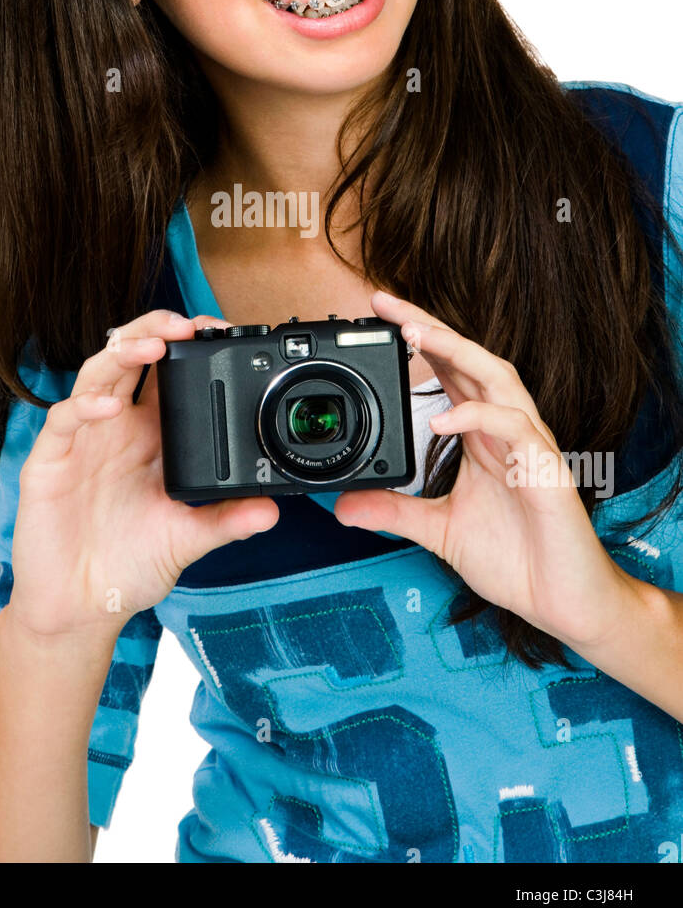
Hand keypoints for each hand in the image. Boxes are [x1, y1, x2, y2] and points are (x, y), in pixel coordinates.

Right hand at [9, 309, 279, 641]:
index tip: (218, 331)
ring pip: (97, 375)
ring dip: (124, 353)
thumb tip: (271, 511)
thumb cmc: (129, 565)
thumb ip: (225, 522)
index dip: (187, 345)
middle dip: (156, 330)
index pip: (166, 373)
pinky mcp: (51, 460)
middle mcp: (117, 428)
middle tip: (186, 323)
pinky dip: (85, 407)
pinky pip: (64, 420)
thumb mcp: (186, 540)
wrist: (80, 606)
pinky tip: (109, 407)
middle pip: (131, 357)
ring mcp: (83, 440)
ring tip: (153, 344)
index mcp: (151, 436)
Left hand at [333, 290, 630, 650]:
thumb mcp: (439, 531)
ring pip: (498, 378)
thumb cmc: (515, 559)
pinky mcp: (547, 472)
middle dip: (430, 327)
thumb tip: (344, 506)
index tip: (378, 318)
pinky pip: (516, 430)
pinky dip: (479, 418)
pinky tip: (443, 420)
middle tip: (386, 305)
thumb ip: (396, 512)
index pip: (450, 371)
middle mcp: (507, 429)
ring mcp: (530, 446)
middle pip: (471, 359)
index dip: (419, 340)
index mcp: (482, 434)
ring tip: (414, 336)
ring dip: (456, 353)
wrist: (563, 602)